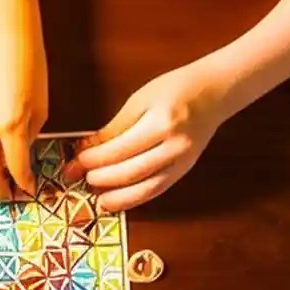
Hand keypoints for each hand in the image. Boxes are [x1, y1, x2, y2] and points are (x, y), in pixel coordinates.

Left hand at [65, 61, 230, 212]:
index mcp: (161, 123)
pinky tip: (118, 200)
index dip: (93, 159)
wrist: (214, 92)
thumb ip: (115, 128)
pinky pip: (157, 191)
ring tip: (97, 198)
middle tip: (80, 177)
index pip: (119, 149)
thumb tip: (87, 149)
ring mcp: (182, 162)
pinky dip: (135, 199)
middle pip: (130, 172)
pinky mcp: (184, 171)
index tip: (76, 161)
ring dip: (117, 197)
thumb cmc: (176, 89)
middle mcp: (174, 146)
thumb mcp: (140, 100)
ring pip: (145, 189)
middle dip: (100, 178)